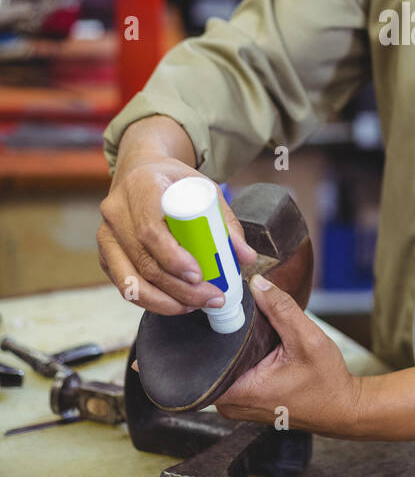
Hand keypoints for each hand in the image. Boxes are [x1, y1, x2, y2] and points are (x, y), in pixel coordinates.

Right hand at [98, 157, 255, 315]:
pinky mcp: (105, 254)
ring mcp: (106, 235)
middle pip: (144, 262)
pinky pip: (125, 286)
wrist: (141, 171)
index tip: (198, 275)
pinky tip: (176, 304)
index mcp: (141, 187)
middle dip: (180, 289)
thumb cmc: (174, 181)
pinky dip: (151, 301)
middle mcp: (116, 211)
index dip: (173, 258)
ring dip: (166, 302)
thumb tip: (246, 257)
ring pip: (130, 281)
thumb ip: (226, 222)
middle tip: (211, 298)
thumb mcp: (204, 190)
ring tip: (197, 305)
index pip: (150, 230)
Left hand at [215, 275, 362, 435]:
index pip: (204, 357)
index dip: (213, 327)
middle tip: (246, 316)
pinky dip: (245, 357)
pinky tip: (260, 347)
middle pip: (213, 357)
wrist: (340, 408)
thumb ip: (281, 309)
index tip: (226, 310)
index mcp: (239, 392)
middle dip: (229, 334)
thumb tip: (257, 283)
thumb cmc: (326, 383)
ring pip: (223, 364)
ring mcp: (234, 404)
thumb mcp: (308, 339)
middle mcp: (229, 403)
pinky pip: (233, 372)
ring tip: (258, 333)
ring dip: (237, 346)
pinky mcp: (242, 401)